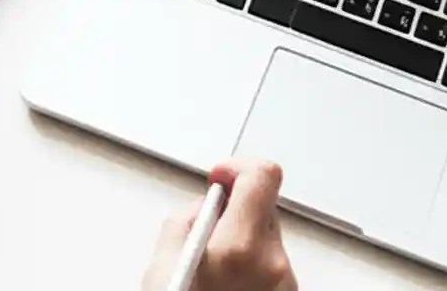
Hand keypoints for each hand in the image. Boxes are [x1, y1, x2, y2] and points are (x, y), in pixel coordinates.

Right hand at [142, 159, 297, 290]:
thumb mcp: (160, 270)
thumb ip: (183, 221)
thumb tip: (203, 206)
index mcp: (240, 248)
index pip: (262, 175)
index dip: (237, 167)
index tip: (220, 177)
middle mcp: (273, 264)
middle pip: (265, 205)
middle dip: (235, 209)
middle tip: (206, 233)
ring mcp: (286, 282)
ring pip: (267, 235)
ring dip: (243, 239)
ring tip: (214, 268)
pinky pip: (271, 263)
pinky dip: (250, 264)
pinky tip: (228, 284)